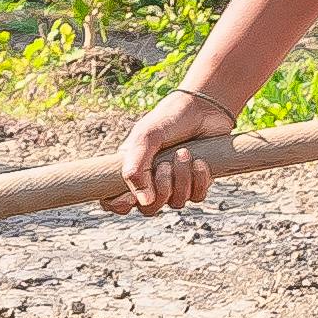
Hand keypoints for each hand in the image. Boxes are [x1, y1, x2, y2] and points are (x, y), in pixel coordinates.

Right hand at [105, 89, 238, 214]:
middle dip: (160, 189)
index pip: (115, 200)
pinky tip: (200, 161)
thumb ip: (136, 169)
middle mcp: (152, 181)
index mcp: (132, 169)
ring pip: (176, 203)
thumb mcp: (145, 138)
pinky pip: (197, 197)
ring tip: (184, 154)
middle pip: (149, 208)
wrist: (203, 109)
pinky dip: (199, 180)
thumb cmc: (168, 119)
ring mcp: (175, 184)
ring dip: (181, 179)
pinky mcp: (197, 183)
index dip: (119, 205)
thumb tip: (143, 202)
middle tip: (165, 165)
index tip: (129, 197)